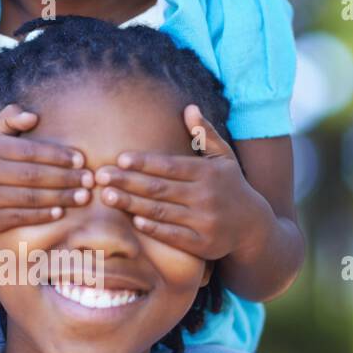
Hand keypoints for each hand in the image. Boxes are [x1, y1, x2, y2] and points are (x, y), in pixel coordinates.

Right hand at [0, 104, 92, 234]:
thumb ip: (9, 119)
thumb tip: (33, 116)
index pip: (30, 151)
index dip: (57, 155)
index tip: (81, 159)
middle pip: (33, 176)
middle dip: (65, 178)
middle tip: (89, 180)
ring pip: (29, 198)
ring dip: (60, 198)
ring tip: (83, 197)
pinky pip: (21, 217)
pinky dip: (43, 215)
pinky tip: (61, 212)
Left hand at [94, 104, 271, 260]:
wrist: (253, 227)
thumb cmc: (231, 187)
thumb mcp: (223, 158)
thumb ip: (204, 134)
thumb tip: (189, 108)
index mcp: (207, 173)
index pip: (170, 166)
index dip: (144, 163)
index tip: (120, 159)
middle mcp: (206, 196)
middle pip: (159, 188)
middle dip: (128, 182)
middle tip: (100, 177)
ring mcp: (204, 222)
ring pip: (161, 211)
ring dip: (132, 203)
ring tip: (107, 196)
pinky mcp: (203, 245)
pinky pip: (173, 235)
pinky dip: (153, 227)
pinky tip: (133, 220)